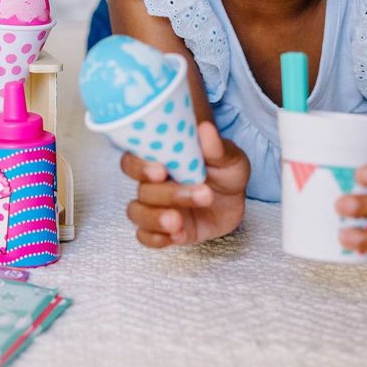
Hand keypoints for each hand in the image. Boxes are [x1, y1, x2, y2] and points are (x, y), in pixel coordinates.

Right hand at [122, 121, 249, 246]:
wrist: (234, 199)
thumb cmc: (224, 170)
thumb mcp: (228, 157)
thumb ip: (216, 147)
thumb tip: (206, 128)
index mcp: (158, 159)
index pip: (133, 160)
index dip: (140, 167)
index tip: (161, 170)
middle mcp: (151, 183)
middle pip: (143, 190)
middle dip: (169, 194)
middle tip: (202, 193)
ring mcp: (157, 207)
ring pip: (138, 213)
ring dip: (156, 218)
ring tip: (178, 221)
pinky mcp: (165, 230)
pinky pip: (146, 237)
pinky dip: (157, 238)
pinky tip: (176, 235)